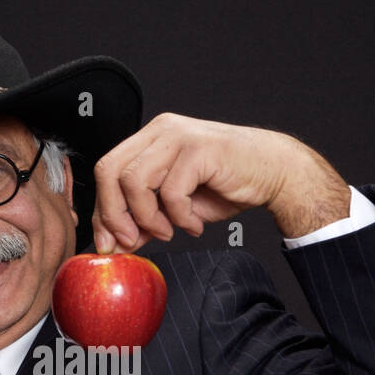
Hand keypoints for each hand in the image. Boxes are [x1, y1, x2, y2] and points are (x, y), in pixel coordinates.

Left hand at [90, 112, 350, 253]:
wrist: (273, 173)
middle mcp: (160, 131)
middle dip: (114, 215)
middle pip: (110, 172)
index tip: (109, 242)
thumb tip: (116, 243)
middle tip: (131, 242)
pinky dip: (180, 217)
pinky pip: (171, 192)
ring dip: (149, 218)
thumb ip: (145, 219)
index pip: (106, 170)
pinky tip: (194, 224)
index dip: (101, 210)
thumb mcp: (176, 208)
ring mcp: (178, 136)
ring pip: (135, 181)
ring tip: (170, 231)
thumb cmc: (227, 186)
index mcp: (150, 139)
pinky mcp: (199, 149)